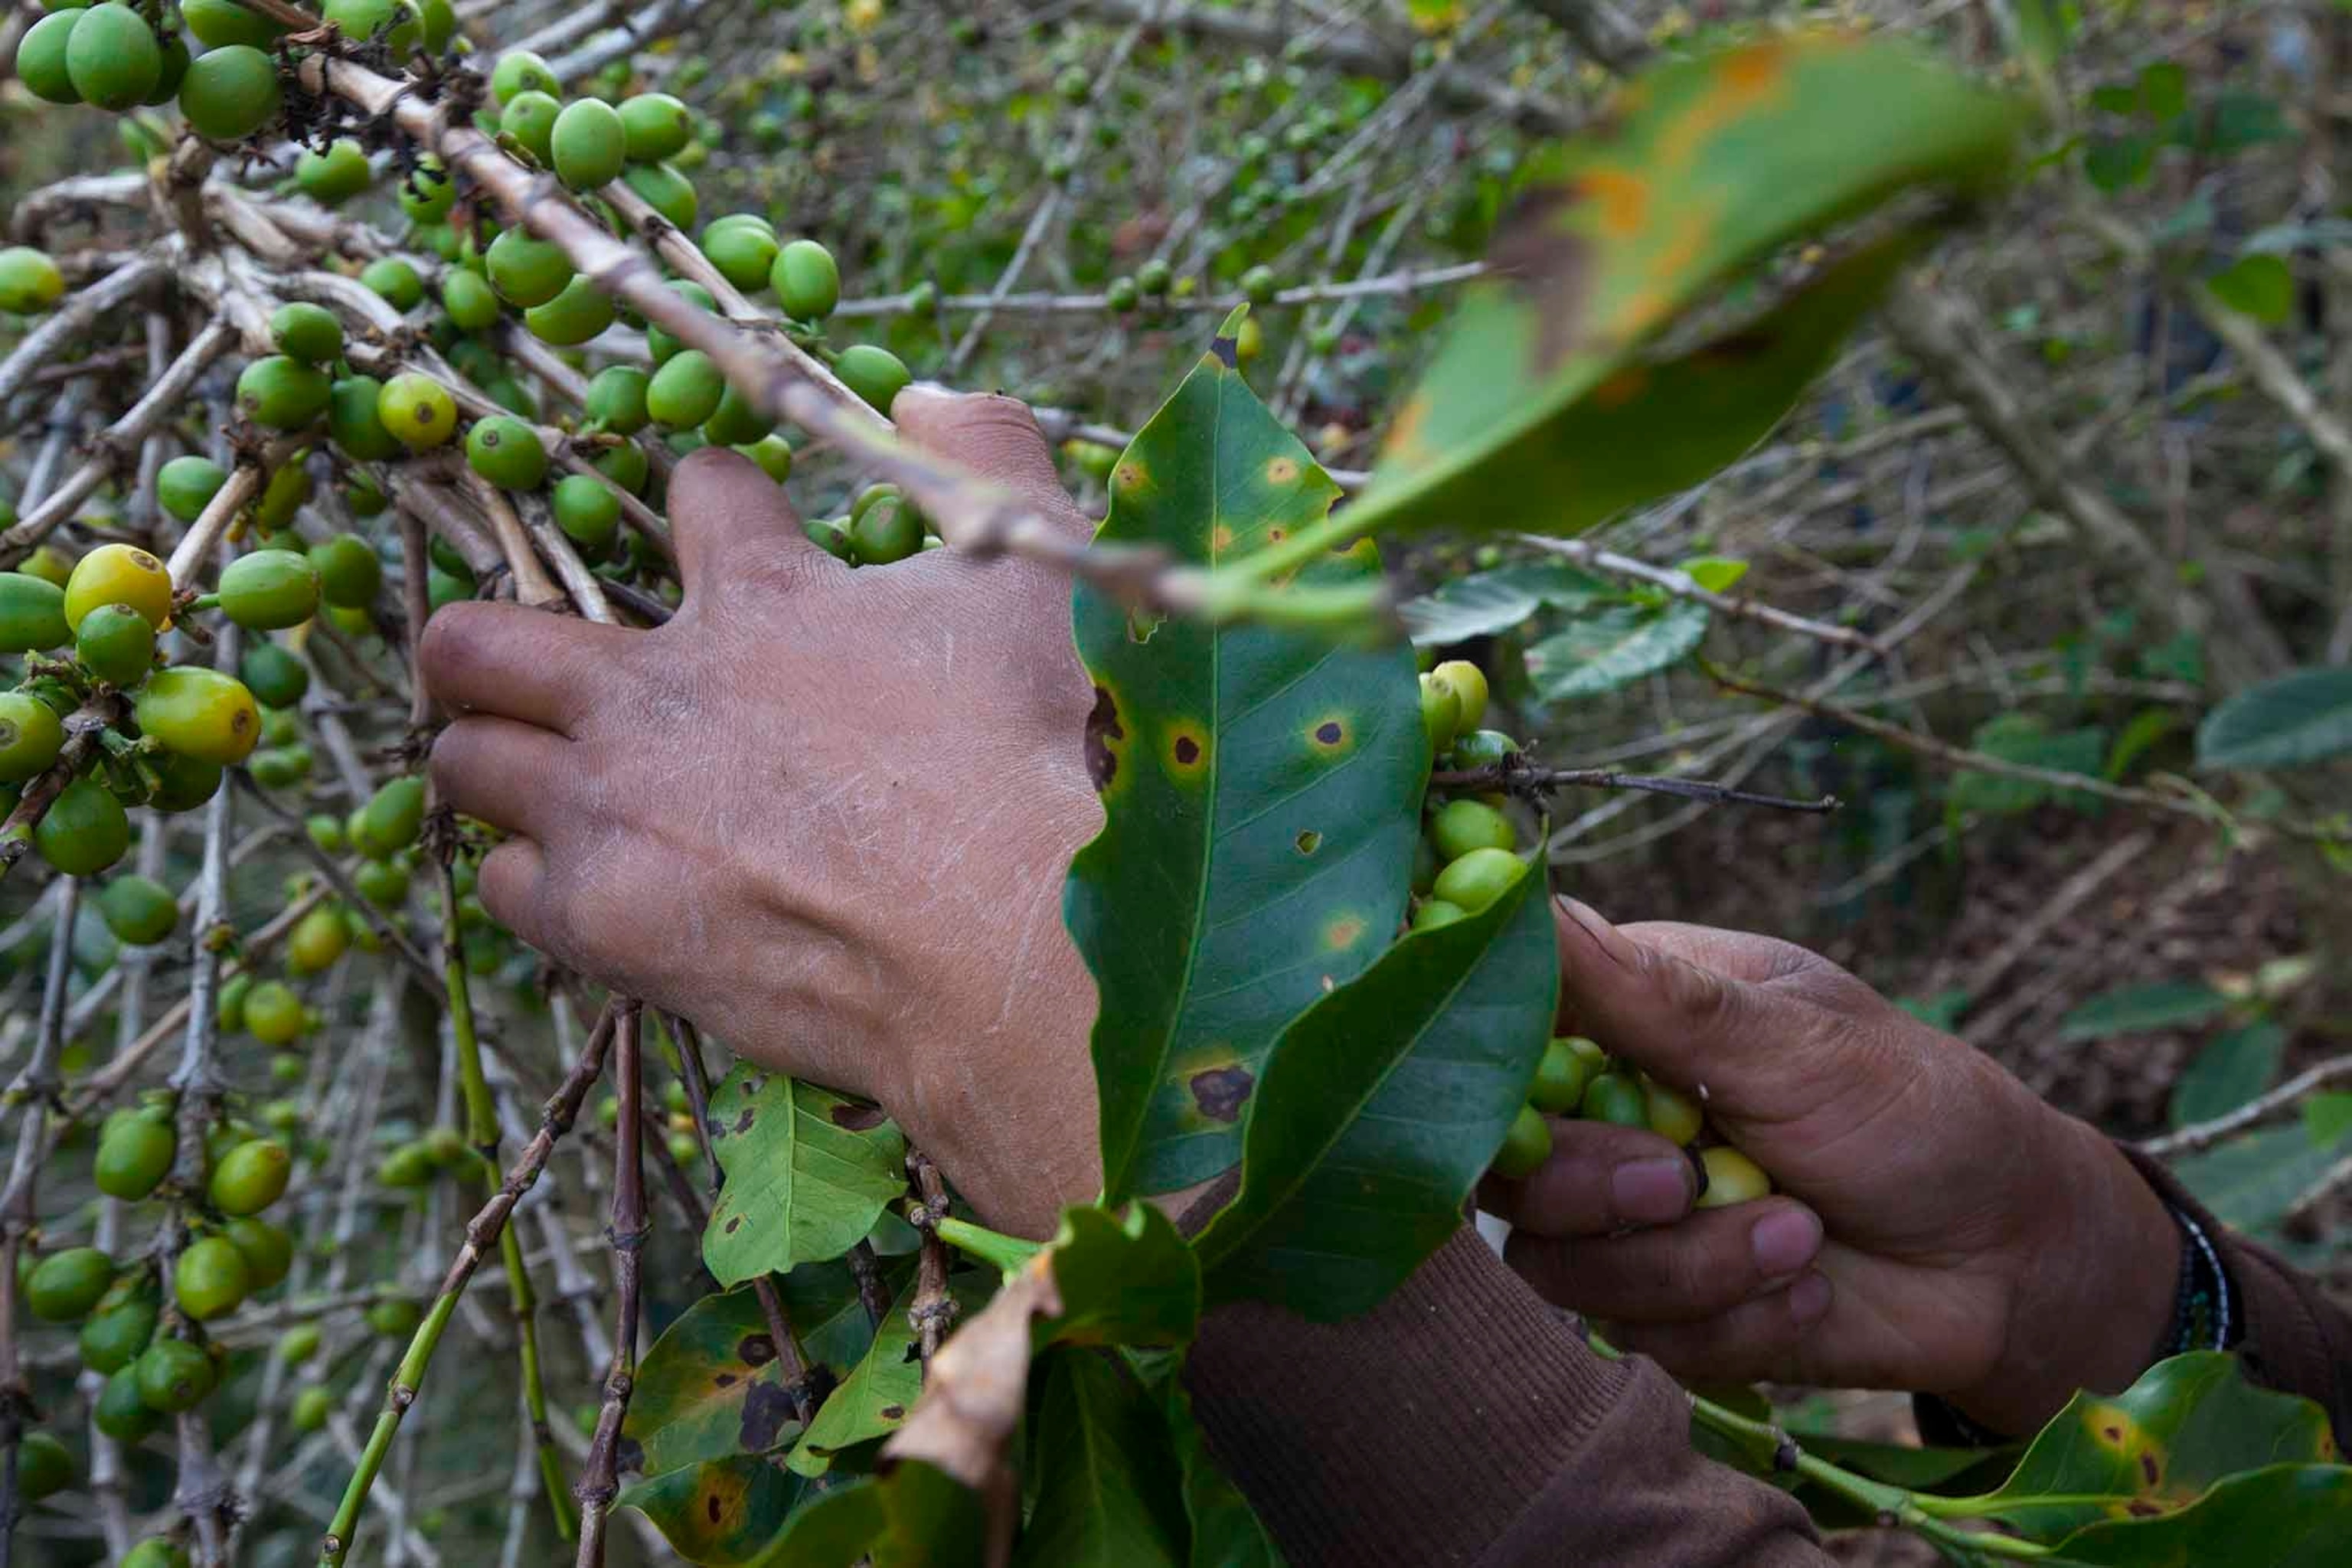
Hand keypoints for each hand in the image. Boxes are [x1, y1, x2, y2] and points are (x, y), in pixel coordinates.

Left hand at [420, 390, 1104, 1236]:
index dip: (715, 503)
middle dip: (475, 643)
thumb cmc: (1022, 766)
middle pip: (475, 639)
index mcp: (758, 595)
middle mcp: (650, 692)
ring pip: (463, 763)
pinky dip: (536, 877)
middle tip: (514, 664)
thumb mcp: (1035, 585)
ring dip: (494, 758)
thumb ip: (990, 462)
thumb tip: (925, 399)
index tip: (730, 529)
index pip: (694, 497)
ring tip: (537, 773)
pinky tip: (592, 879)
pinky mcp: (600, 921)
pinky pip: (501, 885)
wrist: (999, 948)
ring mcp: (610, 809)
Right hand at [1482, 899, 2181, 1433]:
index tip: (1552, 1094)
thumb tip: (1533, 905)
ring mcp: (1629, 1219)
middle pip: (1508, 1163)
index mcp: (1628, 1014)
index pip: (1505, 1028)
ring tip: (1798, 1235)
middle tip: (1678, 1178)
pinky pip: (1637, 1337)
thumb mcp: (1792, 1040)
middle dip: (1596, 1186)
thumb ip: (1653, 996)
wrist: (2013, 1262)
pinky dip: (1733, 1319)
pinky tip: (1807, 1285)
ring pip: (1562, 1265)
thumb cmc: (1916, 1111)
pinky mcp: (1664, 1308)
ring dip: (1691, 1263)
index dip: (1496, 1070)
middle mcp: (1608, 1114)